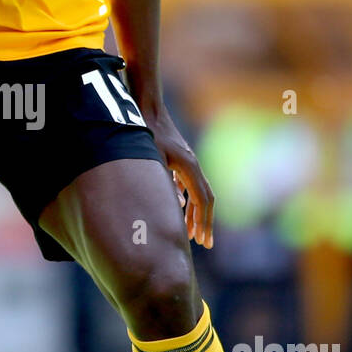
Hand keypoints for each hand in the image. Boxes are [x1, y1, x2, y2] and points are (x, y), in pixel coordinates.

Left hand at [144, 104, 214, 247]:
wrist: (147, 108)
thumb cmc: (147, 133)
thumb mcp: (152, 159)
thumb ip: (164, 181)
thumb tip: (179, 204)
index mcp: (188, 166)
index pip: (202, 200)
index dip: (203, 221)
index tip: (203, 240)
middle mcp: (192, 165)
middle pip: (205, 198)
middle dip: (204, 222)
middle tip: (204, 243)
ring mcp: (188, 162)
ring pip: (198, 192)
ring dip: (196, 213)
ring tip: (191, 233)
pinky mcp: (180, 160)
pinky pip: (189, 185)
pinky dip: (188, 200)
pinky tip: (181, 210)